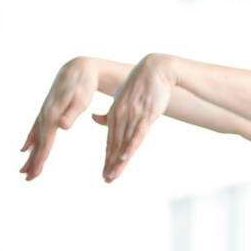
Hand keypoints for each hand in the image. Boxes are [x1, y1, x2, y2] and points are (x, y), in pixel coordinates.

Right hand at [19, 58, 99, 180]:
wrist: (78, 68)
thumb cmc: (83, 85)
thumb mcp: (81, 99)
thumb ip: (71, 113)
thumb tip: (62, 126)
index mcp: (53, 115)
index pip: (46, 141)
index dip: (41, 157)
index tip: (36, 173)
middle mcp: (45, 115)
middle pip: (39, 143)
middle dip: (33, 161)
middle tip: (28, 178)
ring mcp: (44, 113)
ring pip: (36, 138)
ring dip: (31, 155)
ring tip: (24, 170)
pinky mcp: (47, 111)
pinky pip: (36, 130)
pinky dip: (30, 141)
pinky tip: (25, 149)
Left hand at [94, 53, 175, 181]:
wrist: (155, 70)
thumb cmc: (140, 85)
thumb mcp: (122, 99)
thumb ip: (110, 112)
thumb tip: (95, 119)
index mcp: (115, 115)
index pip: (111, 141)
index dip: (108, 158)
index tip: (105, 172)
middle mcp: (121, 117)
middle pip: (115, 145)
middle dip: (110, 164)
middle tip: (106, 180)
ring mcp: (133, 116)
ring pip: (124, 143)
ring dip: (118, 162)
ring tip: (112, 176)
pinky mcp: (146, 115)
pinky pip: (137, 135)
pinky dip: (130, 147)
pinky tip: (124, 159)